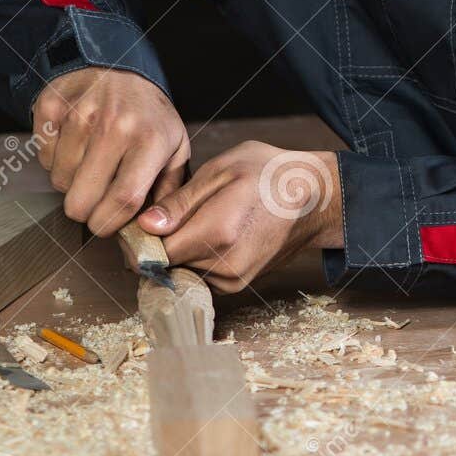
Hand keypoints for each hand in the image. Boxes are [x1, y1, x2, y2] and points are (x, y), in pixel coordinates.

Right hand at [32, 66, 188, 236]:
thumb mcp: (175, 147)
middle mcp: (115, 125)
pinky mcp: (53, 107)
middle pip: (83, 198)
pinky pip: (43, 157)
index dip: (109, 224)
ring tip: (90, 163)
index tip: (104, 227)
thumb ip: (170, 191)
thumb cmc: (148, 115)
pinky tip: (74, 144)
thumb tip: (155, 228)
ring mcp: (80, 113)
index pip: (124, 198)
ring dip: (70, 182)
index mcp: (150, 139)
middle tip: (94, 202)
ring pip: (59, 181)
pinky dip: (55, 160)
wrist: (119, 64)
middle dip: (85, 212)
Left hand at [132, 141, 341, 292]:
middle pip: (166, 262)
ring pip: (181, 270)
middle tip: (173, 211)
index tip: (143, 217)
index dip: (141, 235)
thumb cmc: (269, 173)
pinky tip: (213, 232)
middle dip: (161, 241)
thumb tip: (146, 226)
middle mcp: (224, 265)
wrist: (314, 197)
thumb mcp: (221, 170)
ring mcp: (232, 279)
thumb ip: (180, 201)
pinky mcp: (237, 285)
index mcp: (217, 232)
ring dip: (180, 249)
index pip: (153, 251)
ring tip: (201, 217)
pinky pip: (199, 275)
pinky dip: (197, 257)